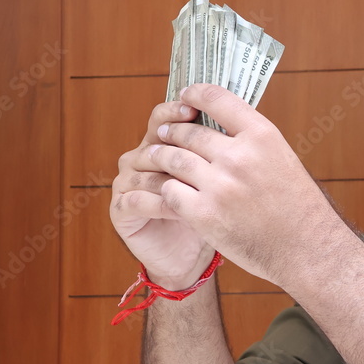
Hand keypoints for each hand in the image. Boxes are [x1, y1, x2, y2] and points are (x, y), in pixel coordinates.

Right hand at [110, 99, 214, 287]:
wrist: (196, 255)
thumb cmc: (213, 211)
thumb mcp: (222, 178)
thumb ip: (223, 150)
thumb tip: (243, 120)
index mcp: (163, 143)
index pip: (164, 117)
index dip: (176, 111)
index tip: (194, 109)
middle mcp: (141, 158)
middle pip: (151, 139)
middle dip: (175, 141)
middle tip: (197, 145)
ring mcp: (127, 183)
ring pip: (143, 167)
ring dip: (169, 173)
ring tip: (196, 182)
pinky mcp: (120, 210)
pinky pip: (135, 199)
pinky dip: (159, 201)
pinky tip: (180, 207)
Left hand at [142, 83, 346, 286]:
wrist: (305, 248)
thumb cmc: (298, 205)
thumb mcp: (283, 158)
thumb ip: (251, 141)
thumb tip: (220, 124)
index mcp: (262, 136)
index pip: (218, 99)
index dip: (195, 94)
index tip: (185, 95)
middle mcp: (239, 156)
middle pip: (190, 131)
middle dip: (172, 130)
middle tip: (163, 132)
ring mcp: (220, 185)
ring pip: (174, 159)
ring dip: (160, 156)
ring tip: (153, 156)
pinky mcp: (204, 213)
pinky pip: (170, 191)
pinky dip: (166, 189)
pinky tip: (167, 190)